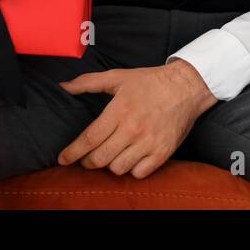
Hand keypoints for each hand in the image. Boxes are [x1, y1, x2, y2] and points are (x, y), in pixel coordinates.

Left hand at [56, 60, 217, 178]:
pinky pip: (139, 173)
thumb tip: (63, 86)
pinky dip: (131, 169)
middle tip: (87, 157)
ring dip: (110, 164)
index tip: (63, 159)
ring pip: (118, 168)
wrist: (187, 86)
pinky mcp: (163, 152)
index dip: (73, 152)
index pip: (90, 138)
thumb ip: (88, 82)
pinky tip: (130, 158)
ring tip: (111, 155)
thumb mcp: (118, 76)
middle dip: (88, 161)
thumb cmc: (150, 81)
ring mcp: (150, 142)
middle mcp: (134, 128)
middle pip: (100, 158)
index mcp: (120, 110)